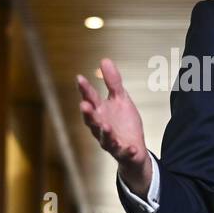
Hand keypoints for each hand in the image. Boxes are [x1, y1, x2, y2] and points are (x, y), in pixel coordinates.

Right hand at [77, 58, 151, 194]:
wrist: (134, 149)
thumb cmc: (123, 123)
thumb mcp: (120, 99)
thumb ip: (113, 82)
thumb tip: (104, 60)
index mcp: (100, 112)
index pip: (91, 98)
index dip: (84, 89)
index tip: (79, 78)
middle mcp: (101, 127)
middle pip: (92, 120)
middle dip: (88, 114)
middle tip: (84, 105)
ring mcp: (111, 141)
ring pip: (105, 138)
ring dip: (105, 132)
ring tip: (106, 126)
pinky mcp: (123, 152)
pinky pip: (124, 152)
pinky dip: (127, 150)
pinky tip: (131, 148)